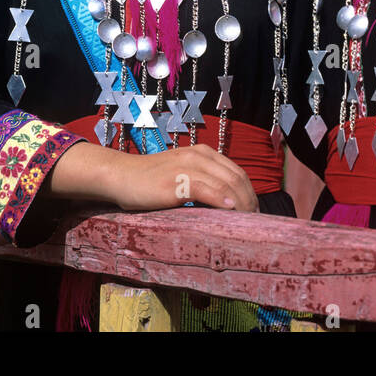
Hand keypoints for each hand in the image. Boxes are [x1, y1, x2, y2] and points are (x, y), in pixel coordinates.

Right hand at [109, 144, 258, 213]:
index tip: (254, 212)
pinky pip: (205, 190)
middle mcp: (198, 156)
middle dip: (250, 200)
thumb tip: (226, 203)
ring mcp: (187, 167)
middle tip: (254, 222)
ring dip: (241, 204)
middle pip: (236, 178)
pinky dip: (221, 200)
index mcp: (203, 153)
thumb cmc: (150, 180)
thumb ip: (202, 181)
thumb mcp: (182, 174)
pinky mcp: (175, 182)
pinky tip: (230, 210)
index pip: (237, 172)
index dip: (250, 193)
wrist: (120, 175)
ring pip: (225, 184)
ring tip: (247, 222)